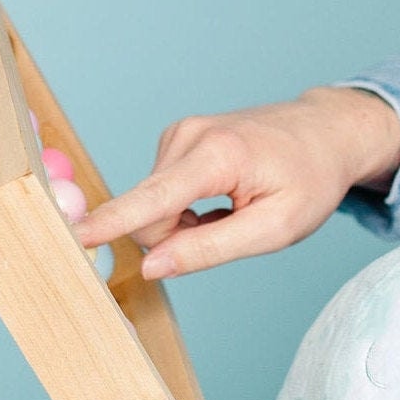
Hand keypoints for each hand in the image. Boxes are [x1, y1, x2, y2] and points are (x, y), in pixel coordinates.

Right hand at [73, 85, 399, 278]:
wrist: (327, 132)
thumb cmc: (310, 180)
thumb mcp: (276, 228)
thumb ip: (210, 248)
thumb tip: (152, 267)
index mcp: (218, 156)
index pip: (152, 198)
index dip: (110, 223)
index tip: (71, 235)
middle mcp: (190, 136)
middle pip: (149, 213)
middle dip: (177, 237)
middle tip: (231, 228)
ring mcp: (180, 133)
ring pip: (153, 205)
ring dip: (185, 222)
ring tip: (233, 207)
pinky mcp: (177, 138)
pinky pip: (161, 192)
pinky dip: (185, 206)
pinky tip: (221, 195)